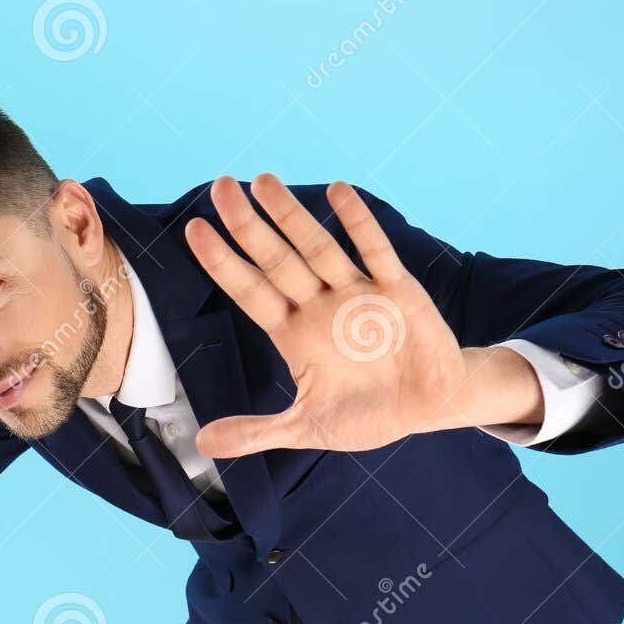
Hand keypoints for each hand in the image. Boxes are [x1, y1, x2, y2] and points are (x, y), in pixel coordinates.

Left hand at [183, 175, 541, 457]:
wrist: (429, 407)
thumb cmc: (366, 414)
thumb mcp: (306, 428)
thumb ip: (257, 432)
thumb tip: (202, 443)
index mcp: (293, 334)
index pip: (249, 291)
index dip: (223, 263)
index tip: (194, 230)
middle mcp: (319, 306)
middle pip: (276, 260)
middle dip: (248, 226)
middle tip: (219, 187)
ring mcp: (357, 293)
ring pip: (317, 248)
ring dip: (291, 215)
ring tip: (263, 180)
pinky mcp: (397, 290)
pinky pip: (374, 252)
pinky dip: (357, 224)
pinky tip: (336, 193)